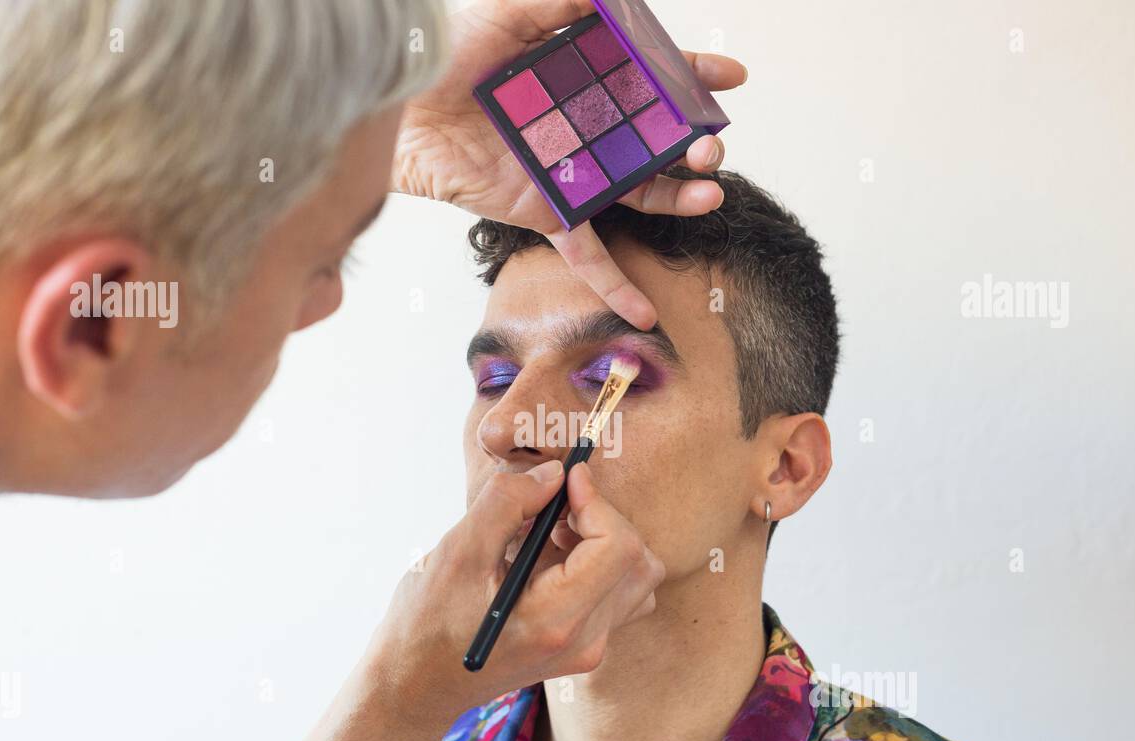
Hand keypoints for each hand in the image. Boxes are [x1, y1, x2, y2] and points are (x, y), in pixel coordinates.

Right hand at [365, 459, 664, 722]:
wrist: (417, 685)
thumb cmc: (427, 622)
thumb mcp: (457, 552)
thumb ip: (508, 503)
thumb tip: (555, 474)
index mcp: (555, 620)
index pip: (619, 548)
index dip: (598, 503)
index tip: (567, 479)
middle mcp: (583, 641)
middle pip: (638, 563)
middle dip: (604, 519)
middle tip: (556, 505)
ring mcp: (587, 649)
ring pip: (636, 579)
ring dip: (606, 541)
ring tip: (553, 532)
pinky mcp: (582, 646)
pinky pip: (617, 594)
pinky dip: (598, 562)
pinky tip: (550, 555)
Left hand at [393, 0, 747, 329]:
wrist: (403, 106)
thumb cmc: (449, 55)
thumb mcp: (513, 11)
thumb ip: (566, 2)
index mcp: (588, 79)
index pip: (654, 80)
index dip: (693, 79)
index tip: (731, 79)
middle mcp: (589, 130)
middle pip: (659, 142)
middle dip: (697, 144)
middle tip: (711, 143)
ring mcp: (573, 175)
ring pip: (640, 195)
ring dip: (681, 198)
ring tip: (711, 191)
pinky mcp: (547, 213)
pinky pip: (586, 256)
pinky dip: (615, 288)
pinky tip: (647, 314)